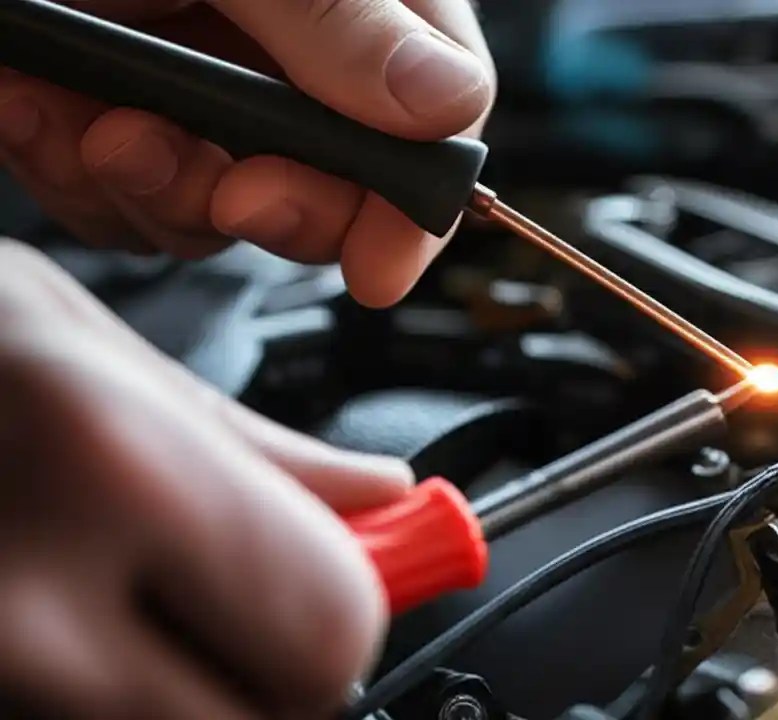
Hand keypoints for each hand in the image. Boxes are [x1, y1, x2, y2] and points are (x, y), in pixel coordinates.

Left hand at [0, 0, 495, 307]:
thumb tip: (447, 105)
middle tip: (233, 193)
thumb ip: (342, 17)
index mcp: (357, 3)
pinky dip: (73, 172)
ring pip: (220, 212)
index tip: (377, 265)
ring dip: (158, 190)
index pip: (434, 122)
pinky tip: (32, 104)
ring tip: (101, 127)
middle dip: (275, 205)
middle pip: (335, 188)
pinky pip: (122, 201)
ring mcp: (201, 92)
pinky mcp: (115, 117)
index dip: (411, 205)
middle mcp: (289, 55)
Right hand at [0, 241, 415, 717]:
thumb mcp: (84, 343)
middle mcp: (27, 611)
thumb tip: (383, 501)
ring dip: (175, 688)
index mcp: (111, 472)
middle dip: (264, 667)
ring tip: (112, 593)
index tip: (327, 580)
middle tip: (218, 601)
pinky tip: (54, 620)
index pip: (332, 632)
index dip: (340, 609)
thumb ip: (254, 448)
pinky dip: (96, 697)